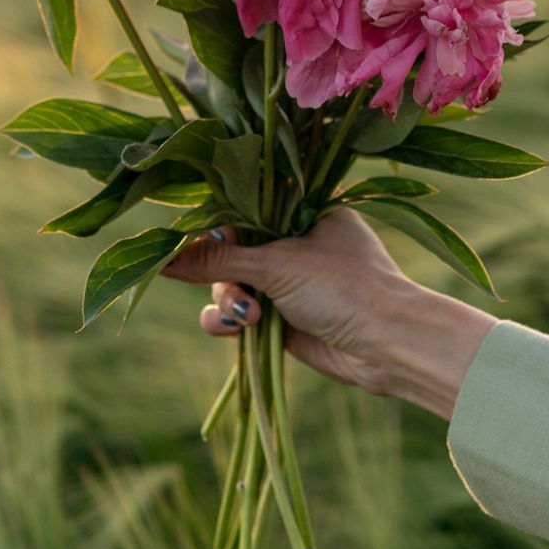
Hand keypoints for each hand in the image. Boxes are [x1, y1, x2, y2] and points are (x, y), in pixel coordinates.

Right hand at [162, 208, 496, 419]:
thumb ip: (217, 259)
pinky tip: (235, 328)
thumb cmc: (342, 286)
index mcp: (303, 208)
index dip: (217, 223)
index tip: (196, 238)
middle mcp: (294, 240)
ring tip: (247, 316)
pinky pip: (238, 313)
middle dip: (223, 271)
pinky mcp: (282, 316)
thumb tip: (161, 258)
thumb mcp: (276, 264)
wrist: (386, 345)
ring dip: (227, 299)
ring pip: (231, 282)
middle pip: (230, 247)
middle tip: (237, 288)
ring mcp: (288, 279)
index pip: (244, 204)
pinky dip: (230, 320)